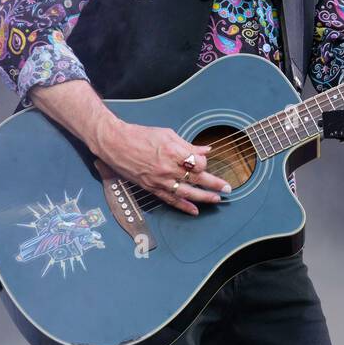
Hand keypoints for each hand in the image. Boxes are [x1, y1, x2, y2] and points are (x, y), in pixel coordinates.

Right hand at [93, 119, 230, 215]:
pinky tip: (195, 210)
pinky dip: (183, 206)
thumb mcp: (167, 134)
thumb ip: (188, 145)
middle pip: (196, 179)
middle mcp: (167, 168)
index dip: (204, 163)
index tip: (205, 162)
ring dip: (204, 197)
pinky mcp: (151, 187)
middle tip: (228, 188)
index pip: (197, 162)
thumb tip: (206, 150)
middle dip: (214, 184)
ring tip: (217, 199)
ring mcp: (159, 180)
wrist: (115, 144)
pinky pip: (170, 199)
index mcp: (172, 151)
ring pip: (186, 192)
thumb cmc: (140, 135)